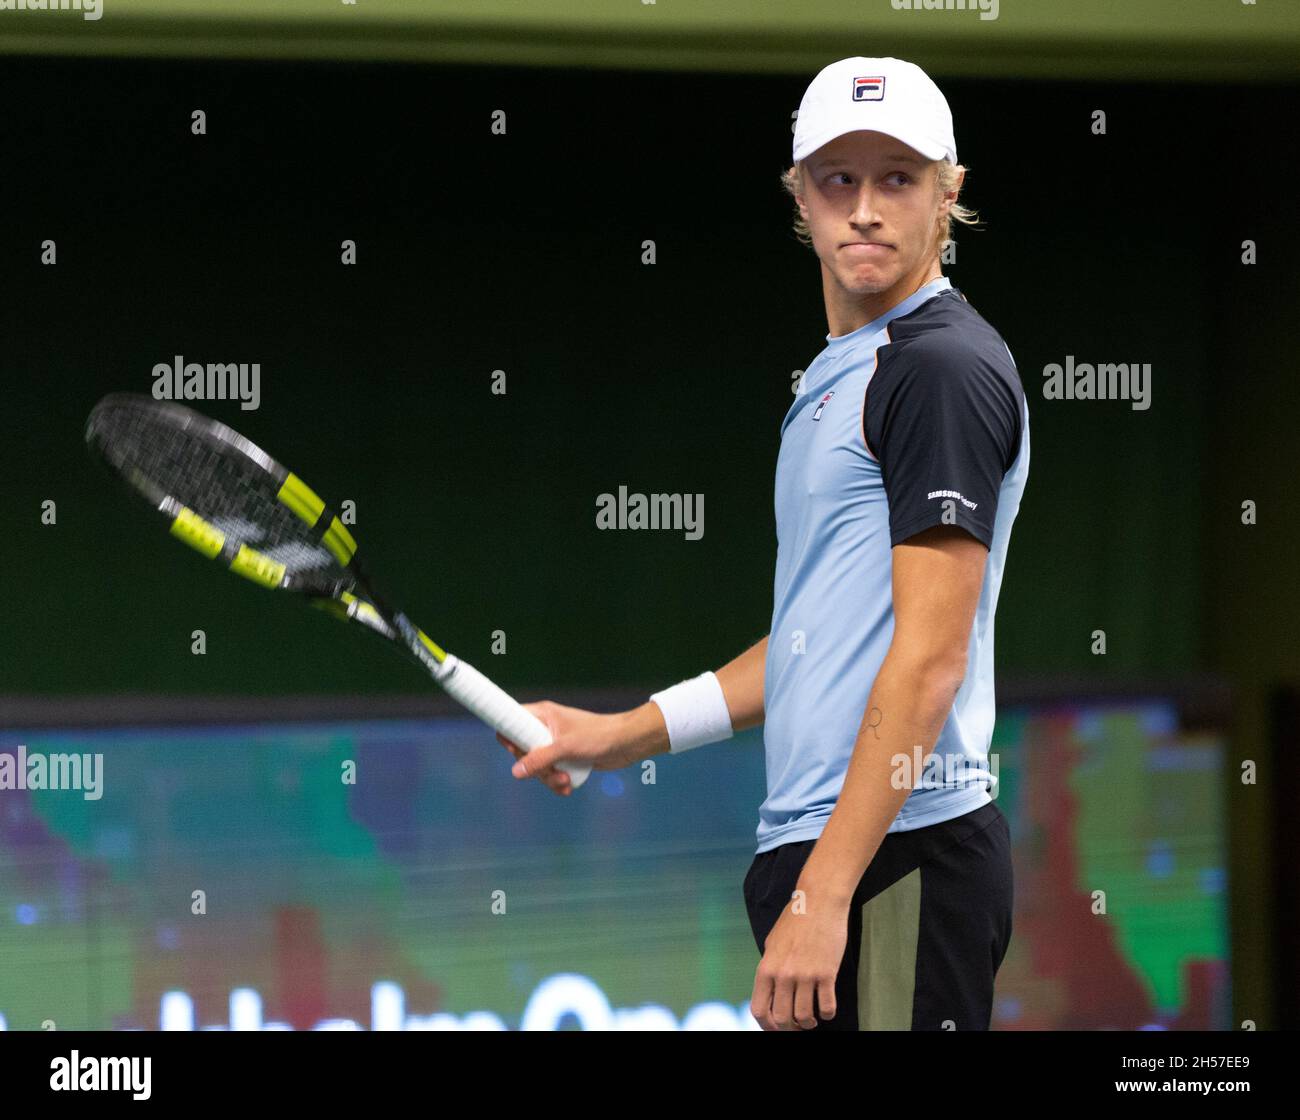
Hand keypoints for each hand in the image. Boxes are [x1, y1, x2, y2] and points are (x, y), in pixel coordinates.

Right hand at [496, 700, 665, 796]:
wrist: (627, 743)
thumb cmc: (599, 735)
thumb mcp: (566, 747)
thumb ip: (540, 759)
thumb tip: (516, 772)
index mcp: (543, 715)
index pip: (512, 721)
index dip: (509, 738)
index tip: (517, 752)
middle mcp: (546, 728)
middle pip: (522, 751)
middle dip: (536, 768)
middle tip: (550, 772)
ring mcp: (555, 744)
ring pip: (537, 766)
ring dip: (548, 778)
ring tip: (565, 782)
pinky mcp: (565, 758)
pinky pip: (551, 773)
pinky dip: (557, 782)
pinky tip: (568, 787)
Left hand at [749, 890, 848, 1029]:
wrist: (819, 901)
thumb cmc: (795, 920)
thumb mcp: (772, 943)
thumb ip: (771, 968)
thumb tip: (771, 992)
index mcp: (766, 968)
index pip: (759, 1010)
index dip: (767, 1026)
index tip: (776, 1028)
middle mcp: (783, 974)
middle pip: (782, 1019)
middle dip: (790, 1028)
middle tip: (797, 1025)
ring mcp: (805, 975)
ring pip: (804, 1017)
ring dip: (809, 1023)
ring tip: (812, 1018)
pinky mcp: (826, 973)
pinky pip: (826, 1007)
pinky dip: (827, 1014)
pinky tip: (826, 1008)